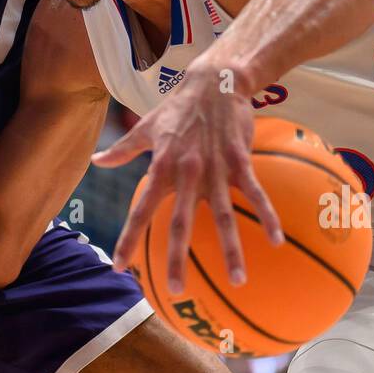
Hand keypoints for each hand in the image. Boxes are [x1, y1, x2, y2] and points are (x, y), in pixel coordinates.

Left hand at [92, 69, 282, 293]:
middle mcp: (187, 173)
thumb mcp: (146, 127)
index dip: (129, 239)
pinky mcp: (240, 162)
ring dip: (230, 250)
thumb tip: (97, 161)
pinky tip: (276, 241)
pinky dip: (267, 217)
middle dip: (177, 258)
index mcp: (162, 167)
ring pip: (222, 216)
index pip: (141, 210)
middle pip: (180, 223)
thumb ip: (122, 149)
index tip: (120, 266)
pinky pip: (255, 194)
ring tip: (237, 281)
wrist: (213, 81)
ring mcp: (215, 169)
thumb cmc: (178, 106)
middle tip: (176, 290)